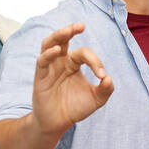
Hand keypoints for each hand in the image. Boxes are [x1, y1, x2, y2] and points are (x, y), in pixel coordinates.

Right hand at [31, 23, 113, 137]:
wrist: (58, 124)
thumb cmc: (75, 108)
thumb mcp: (96, 99)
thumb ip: (105, 89)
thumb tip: (108, 78)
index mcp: (73, 64)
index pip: (84, 54)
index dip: (95, 61)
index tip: (102, 75)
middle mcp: (60, 62)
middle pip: (62, 39)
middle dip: (70, 30)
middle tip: (81, 25)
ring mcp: (49, 68)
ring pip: (49, 44)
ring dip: (59, 36)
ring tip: (69, 30)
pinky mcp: (40, 77)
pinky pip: (42, 61)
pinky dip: (48, 54)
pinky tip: (57, 51)